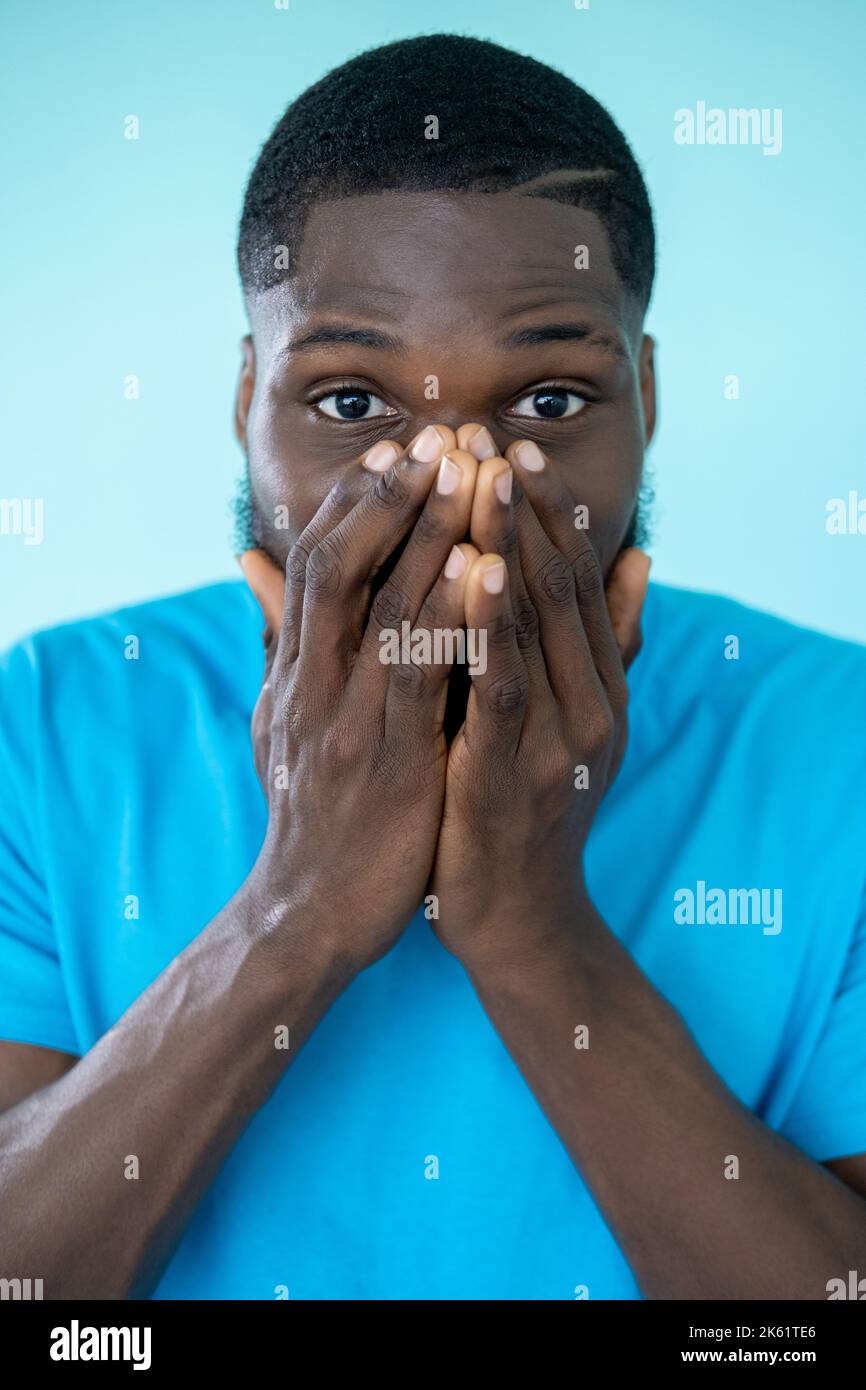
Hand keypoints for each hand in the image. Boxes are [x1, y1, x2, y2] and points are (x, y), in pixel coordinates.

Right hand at [239, 425, 480, 973]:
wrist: (310, 912)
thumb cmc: (312, 808)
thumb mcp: (282, 715)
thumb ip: (281, 637)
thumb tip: (253, 560)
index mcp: (296, 669)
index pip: (320, 562)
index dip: (360, 502)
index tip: (401, 450)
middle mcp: (313, 683)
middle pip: (347, 566)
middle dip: (397, 496)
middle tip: (444, 433)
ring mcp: (348, 721)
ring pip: (386, 607)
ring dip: (429, 534)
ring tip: (470, 471)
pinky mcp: (390, 763)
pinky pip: (420, 678)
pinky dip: (449, 617)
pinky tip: (482, 569)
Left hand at [427, 427, 649, 969]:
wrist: (514, 919)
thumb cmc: (525, 810)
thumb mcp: (573, 721)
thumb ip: (604, 646)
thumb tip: (638, 561)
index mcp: (598, 688)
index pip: (575, 582)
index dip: (546, 513)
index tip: (513, 449)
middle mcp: (589, 704)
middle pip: (557, 586)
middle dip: (520, 508)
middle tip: (486, 434)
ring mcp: (556, 739)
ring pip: (534, 623)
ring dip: (507, 542)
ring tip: (481, 473)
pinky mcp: (511, 772)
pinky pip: (499, 684)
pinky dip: (488, 622)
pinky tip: (469, 566)